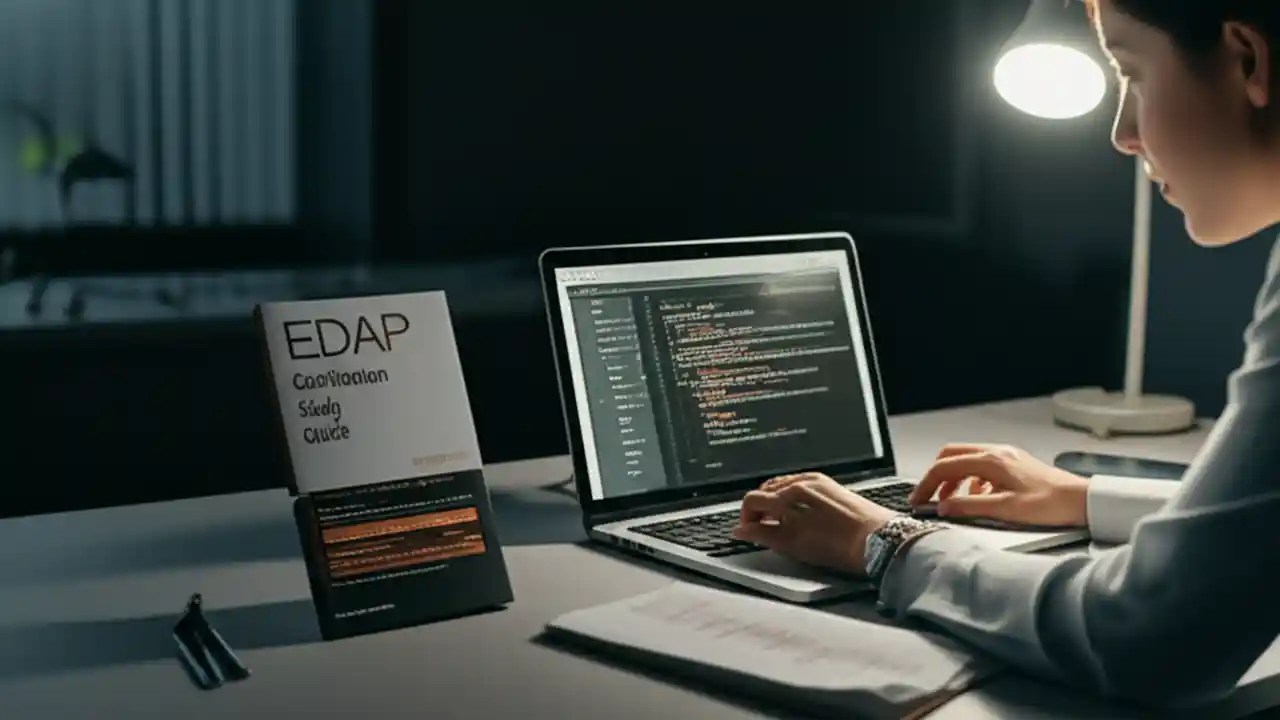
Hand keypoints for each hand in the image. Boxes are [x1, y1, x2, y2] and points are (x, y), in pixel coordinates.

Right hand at [731, 473, 897, 574]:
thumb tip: (740, 531)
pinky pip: (800, 484)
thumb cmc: (839, 546)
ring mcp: (815, 480)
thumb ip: (762, 535)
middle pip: (765, 490)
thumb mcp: (794, 546)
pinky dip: (792, 497)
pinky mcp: (828, 483)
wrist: (877, 540)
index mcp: (788, 497)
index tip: (749, 531)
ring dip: (775, 502)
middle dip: (759, 509)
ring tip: (783, 523)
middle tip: (764, 529)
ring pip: (781, 486)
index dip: (745, 517)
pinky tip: (800, 513)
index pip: (752, 499)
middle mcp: (800, 483)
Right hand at [909, 443, 1089, 526]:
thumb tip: (943, 507)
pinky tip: (977, 498)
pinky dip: (971, 480)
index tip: (918, 500)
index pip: (945, 467)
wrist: (1083, 501)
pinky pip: (982, 466)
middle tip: (929, 497)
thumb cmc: (1051, 504)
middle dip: (936, 476)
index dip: (927, 484)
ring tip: (950, 501)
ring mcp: (1007, 456)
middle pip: (952, 455)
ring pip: (967, 460)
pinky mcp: (1015, 464)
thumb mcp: (1007, 509)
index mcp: (991, 460)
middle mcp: (997, 452)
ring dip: (953, 479)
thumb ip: (971, 507)